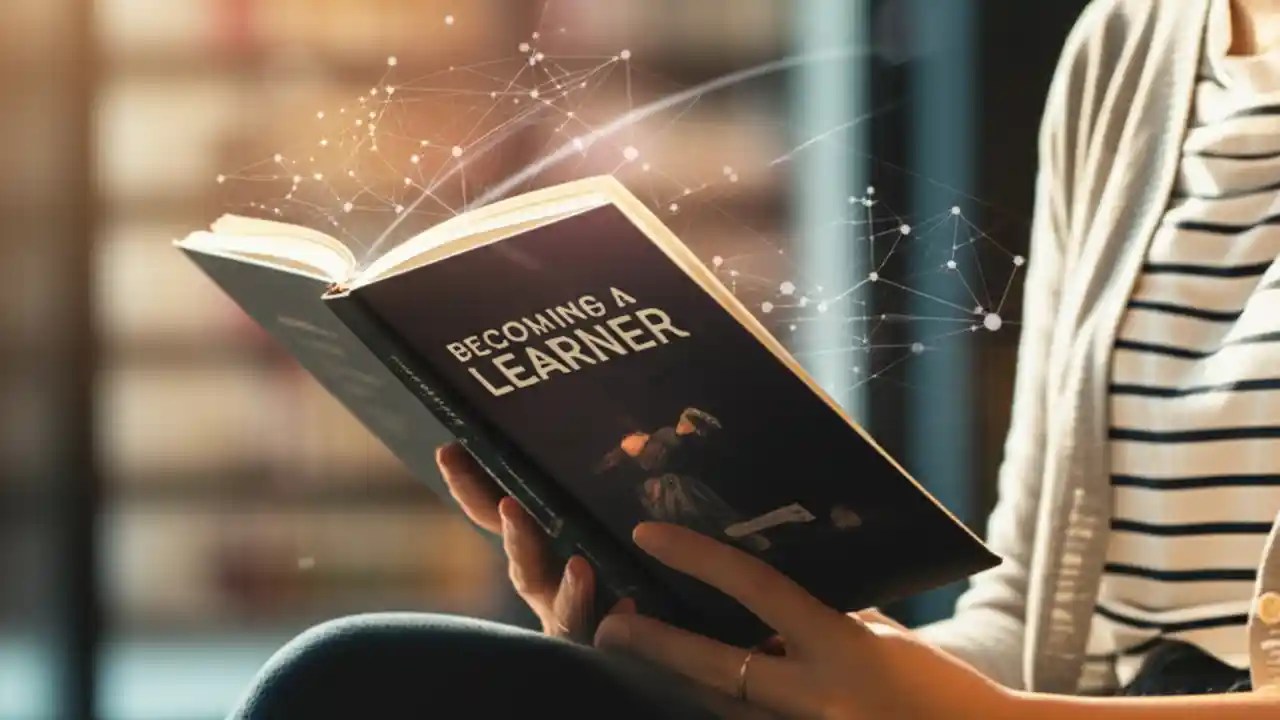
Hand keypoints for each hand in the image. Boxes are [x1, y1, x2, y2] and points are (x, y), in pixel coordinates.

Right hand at [436, 442, 633, 640]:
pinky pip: (611, 648)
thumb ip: (587, 493)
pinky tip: (630, 609)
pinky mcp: (605, 658)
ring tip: (580, 568)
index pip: (498, 519)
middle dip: (516, 537)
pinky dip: (618, 627)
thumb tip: (600, 423)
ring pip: (565, 612)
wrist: (636, 652)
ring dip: (570, 591)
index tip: (449, 452)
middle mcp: (550, 593)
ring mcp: (575, 629)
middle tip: (509, 506)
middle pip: (525, 567)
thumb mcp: (595, 528)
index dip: (473, 490)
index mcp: (539, 557)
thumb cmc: (615, 579)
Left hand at [593, 522, 1015, 719]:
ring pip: (720, 711)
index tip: (650, 534)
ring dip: (677, 690)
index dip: (698, 559)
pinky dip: (721, 713)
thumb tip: (774, 603)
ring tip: (633, 666)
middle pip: (715, 668)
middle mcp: (818, 698)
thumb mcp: (886, 643)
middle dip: (654, 647)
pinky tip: (689, 701)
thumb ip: (833, 621)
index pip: (757, 590)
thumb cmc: (940, 691)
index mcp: (843, 648)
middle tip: (606, 628)